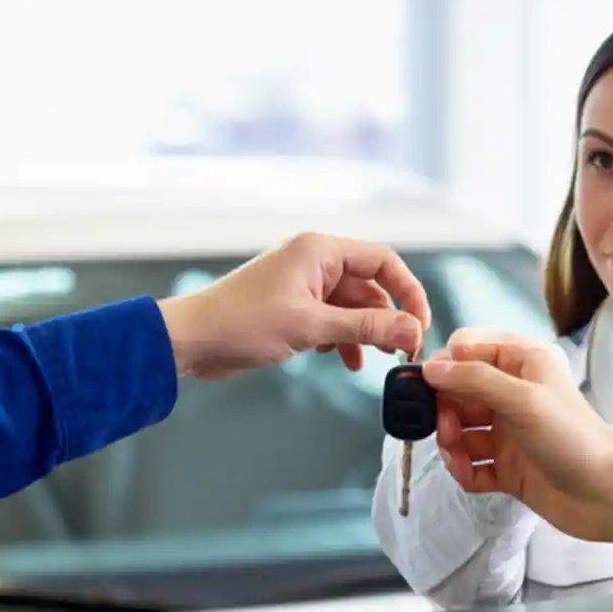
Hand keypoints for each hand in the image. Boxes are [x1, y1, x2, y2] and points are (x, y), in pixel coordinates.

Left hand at [157, 232, 429, 379]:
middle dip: (387, 319)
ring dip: (365, 334)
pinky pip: (333, 320)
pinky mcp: (294, 308)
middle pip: (371, 287)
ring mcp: (304, 285)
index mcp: (320, 250)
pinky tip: (345, 361)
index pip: (383, 261)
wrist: (192, 341)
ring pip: (353, 307)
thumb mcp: (312, 327)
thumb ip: (366, 327)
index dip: (408, 291)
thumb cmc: (241, 323)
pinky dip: (343, 340)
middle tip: (402, 351)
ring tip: (373, 360)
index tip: (420, 323)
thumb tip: (411, 330)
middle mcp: (315, 262)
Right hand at [422, 335, 612, 550]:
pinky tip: (467, 475)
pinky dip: (463, 469)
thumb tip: (431, 367)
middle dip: (444, 409)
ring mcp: (509, 432)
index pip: (470, 348)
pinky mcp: (507, 466)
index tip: (428, 384)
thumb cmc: (572, 438)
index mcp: (523, 364)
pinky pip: (472, 463)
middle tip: (445, 429)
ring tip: (456, 456)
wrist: (608, 496)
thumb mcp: (523, 399)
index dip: (446, 364)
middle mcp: (513, 393)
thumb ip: (474, 379)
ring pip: (461, 429)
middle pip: (459, 391)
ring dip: (450, 442)